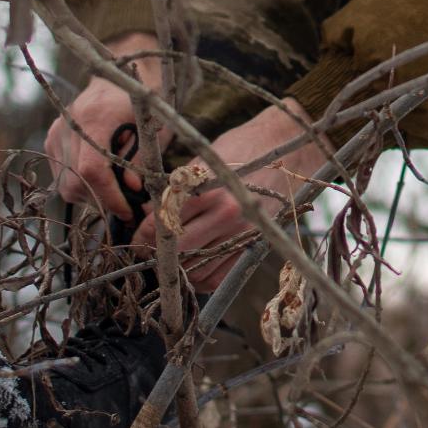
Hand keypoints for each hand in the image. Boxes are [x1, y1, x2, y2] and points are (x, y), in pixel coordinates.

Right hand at [45, 31, 167, 220]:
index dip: (110, 196)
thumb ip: (143, 159)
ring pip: (66, 185)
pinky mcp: (51, 139)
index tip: (129, 211)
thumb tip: (134, 191)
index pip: (92, 169)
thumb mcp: (154, 127)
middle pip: (76, 181)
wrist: (119, 74)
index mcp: (96, 116)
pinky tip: (101, 176)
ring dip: (92, 196)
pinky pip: (61, 177)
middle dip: (104, 201)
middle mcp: (69, 124)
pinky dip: (82, 185)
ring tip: (116, 187)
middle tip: (128, 204)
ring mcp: (56, 132)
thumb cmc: (144, 100)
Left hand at [133, 102, 328, 292]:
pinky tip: (194, 270)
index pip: (164, 221)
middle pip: (178, 249)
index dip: (145, 235)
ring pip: (197, 268)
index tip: (138, 238)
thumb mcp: (206, 159)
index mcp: (209, 188)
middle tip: (147, 252)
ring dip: (178, 270)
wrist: (288, 148)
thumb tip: (151, 214)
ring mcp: (242, 231)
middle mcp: (226, 213)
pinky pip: (221, 276)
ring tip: (169, 262)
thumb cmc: (243, 148)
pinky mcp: (255, 243)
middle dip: (156, 254)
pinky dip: (203, 280)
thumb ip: (178, 188)